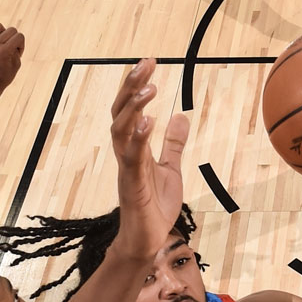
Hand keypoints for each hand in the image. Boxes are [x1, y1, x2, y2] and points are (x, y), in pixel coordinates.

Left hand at [0, 22, 23, 93]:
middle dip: (14, 39)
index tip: (17, 54)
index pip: (19, 36)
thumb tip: (13, 37)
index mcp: (4, 51)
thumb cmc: (4, 77)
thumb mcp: (17, 64)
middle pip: (11, 30)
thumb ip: (17, 48)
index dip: (22, 45)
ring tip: (2, 43)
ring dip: (3, 32)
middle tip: (11, 50)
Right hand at [111, 58, 187, 257]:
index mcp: (134, 148)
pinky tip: (149, 121)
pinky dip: (138, 138)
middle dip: (131, 86)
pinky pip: (131, 158)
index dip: (135, 85)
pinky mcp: (132, 185)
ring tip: (150, 87)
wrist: (148, 240)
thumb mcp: (171, 168)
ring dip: (134, 107)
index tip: (148, 61)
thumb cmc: (154, 206)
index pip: (129, 109)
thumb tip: (180, 116)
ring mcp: (127, 168)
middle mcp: (125, 153)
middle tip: (146, 63)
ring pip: (121, 131)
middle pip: (121, 112)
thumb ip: (173, 144)